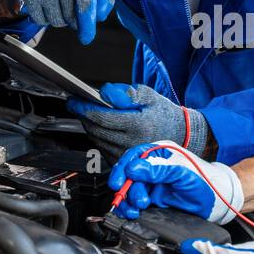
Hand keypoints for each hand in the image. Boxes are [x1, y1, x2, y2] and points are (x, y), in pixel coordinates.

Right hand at [12, 0, 113, 43]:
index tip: (87, 35)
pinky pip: (41, 21)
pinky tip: (46, 8)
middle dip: (74, 22)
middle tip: (74, 18)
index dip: (86, 21)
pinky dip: (45, 20)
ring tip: (60, 8)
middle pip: (70, 15)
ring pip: (56, 20)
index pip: (85, 2)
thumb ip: (105, 0)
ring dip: (61, 21)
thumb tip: (99, 17)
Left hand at [69, 84, 207, 156]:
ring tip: (92, 114)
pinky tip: (103, 128)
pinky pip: (102, 148)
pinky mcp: (124, 161)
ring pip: (96, 139)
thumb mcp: (148, 95)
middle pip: (95, 129)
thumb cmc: (163, 113)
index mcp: (138, 125)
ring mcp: (127, 154)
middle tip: (78, 105)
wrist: (179, 134)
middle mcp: (132, 142)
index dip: (83, 108)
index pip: (102, 117)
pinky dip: (98, 136)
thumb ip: (125, 93)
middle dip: (83, 116)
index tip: (74, 101)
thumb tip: (104, 93)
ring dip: (90, 126)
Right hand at [107, 140, 241, 222]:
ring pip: (130, 190)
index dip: (124, 169)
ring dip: (129, 200)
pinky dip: (131, 208)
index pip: (134, 156)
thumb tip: (133, 168)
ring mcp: (153, 184)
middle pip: (129, 175)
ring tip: (137, 208)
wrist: (217, 201)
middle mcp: (154, 167)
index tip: (120, 182)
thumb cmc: (204, 180)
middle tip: (136, 199)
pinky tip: (134, 212)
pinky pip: (135, 202)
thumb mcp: (181, 171)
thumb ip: (157, 169)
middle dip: (128, 189)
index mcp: (160, 153)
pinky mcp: (154, 199)